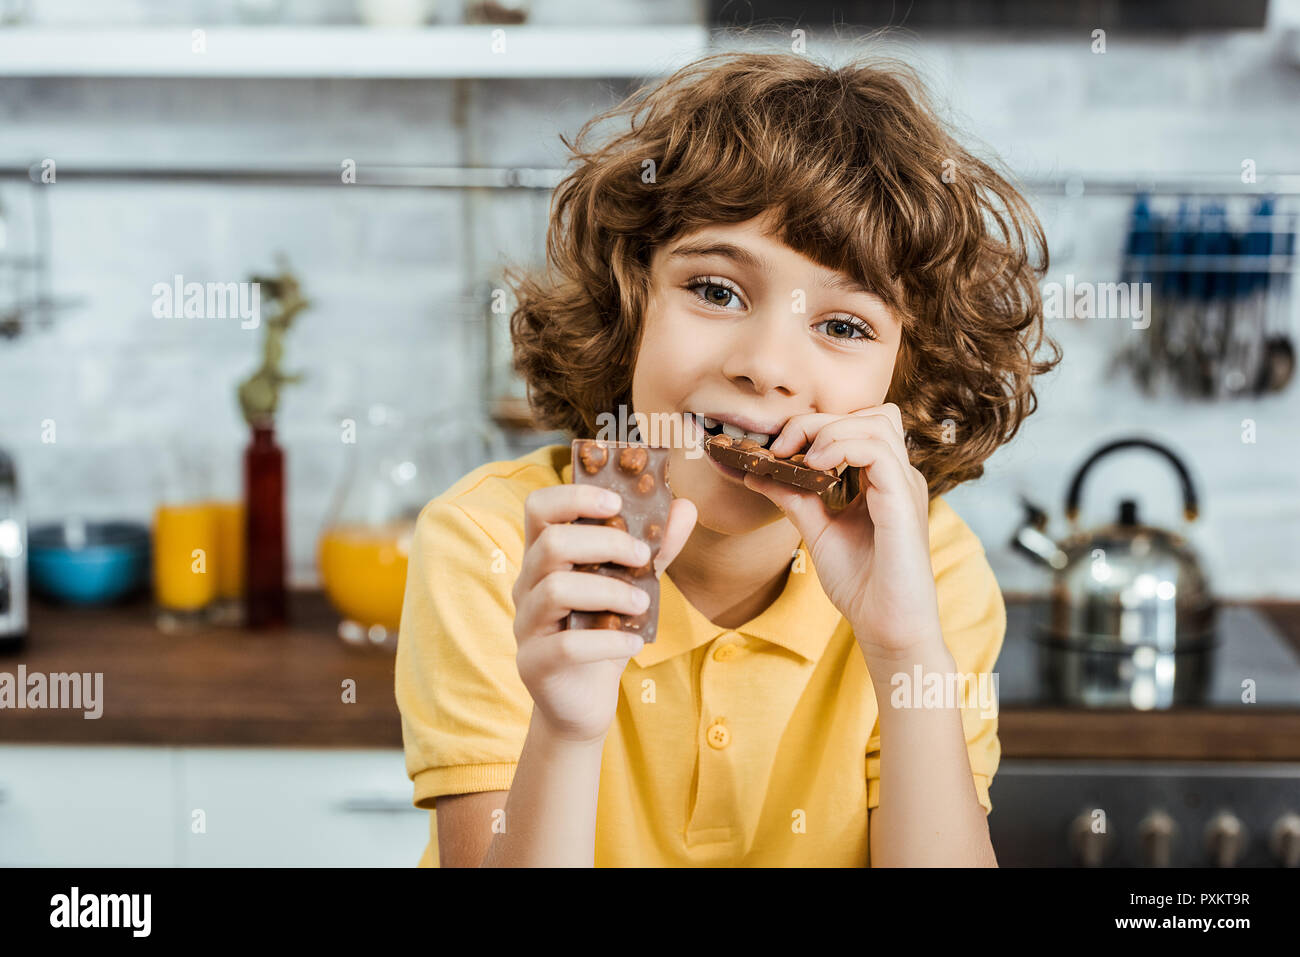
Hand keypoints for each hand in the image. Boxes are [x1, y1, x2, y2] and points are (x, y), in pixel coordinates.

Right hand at [512, 482, 696, 743]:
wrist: (582, 701)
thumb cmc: (602, 633)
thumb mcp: (632, 586)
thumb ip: (654, 549)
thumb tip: (685, 507)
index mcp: (544, 557)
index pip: (539, 507)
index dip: (574, 496)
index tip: (617, 503)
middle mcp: (527, 585)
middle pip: (552, 543)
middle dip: (605, 543)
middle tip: (642, 557)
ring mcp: (526, 624)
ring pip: (557, 589)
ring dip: (611, 591)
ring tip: (643, 603)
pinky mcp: (534, 663)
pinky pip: (568, 645)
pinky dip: (609, 640)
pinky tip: (635, 642)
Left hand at [742, 403, 941, 659]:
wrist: (887, 627)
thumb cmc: (861, 585)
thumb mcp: (817, 531)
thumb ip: (794, 497)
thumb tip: (756, 472)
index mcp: (883, 480)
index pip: (857, 425)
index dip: (815, 425)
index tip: (774, 449)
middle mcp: (898, 476)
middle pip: (867, 414)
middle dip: (816, 421)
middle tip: (779, 448)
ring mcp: (905, 485)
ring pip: (874, 423)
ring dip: (826, 430)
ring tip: (795, 457)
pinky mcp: (905, 500)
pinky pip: (877, 449)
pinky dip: (840, 446)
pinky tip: (814, 467)